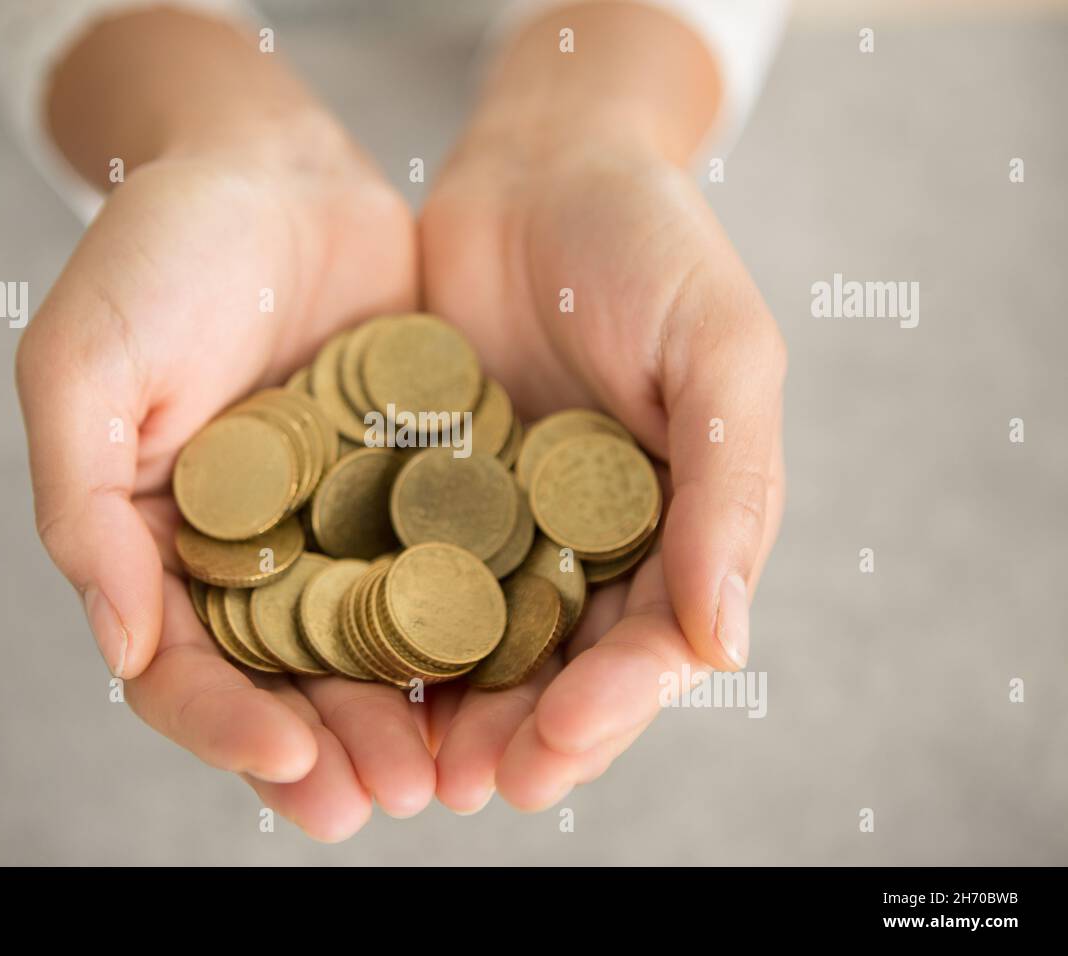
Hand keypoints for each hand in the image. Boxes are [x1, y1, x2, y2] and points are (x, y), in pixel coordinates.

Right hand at [18, 10, 431, 839]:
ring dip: (405, 712)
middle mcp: (249, 554)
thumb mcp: (84, 364)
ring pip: (370, 646)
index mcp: (157, 545)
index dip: (225, 724)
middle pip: (283, 681)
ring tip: (452, 769)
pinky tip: (509, 668)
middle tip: (388, 796)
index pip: (177, 667)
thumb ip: (81, 504)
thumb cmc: (159, 253)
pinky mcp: (411, 489)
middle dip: (331, 746)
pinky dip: (466, 624)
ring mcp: (335, 526)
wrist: (273, 165)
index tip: (289, 759)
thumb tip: (121, 648)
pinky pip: (441, 569)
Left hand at [418, 5, 786, 812]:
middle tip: (471, 785)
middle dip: (521, 733)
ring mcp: (501, 520)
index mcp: (673, 525)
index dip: (610, 705)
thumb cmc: (653, 246)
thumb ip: (732, 491)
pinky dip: (384, 623)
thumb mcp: (720, 352)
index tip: (557, 747)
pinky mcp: (424, 488)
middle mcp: (587, 540)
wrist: (541, 166)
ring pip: (478, 639)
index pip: (650, 642)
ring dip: (449, 708)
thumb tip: (724, 647)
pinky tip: (350, 668)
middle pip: (560, 665)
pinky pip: (404, 568)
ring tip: (411, 764)